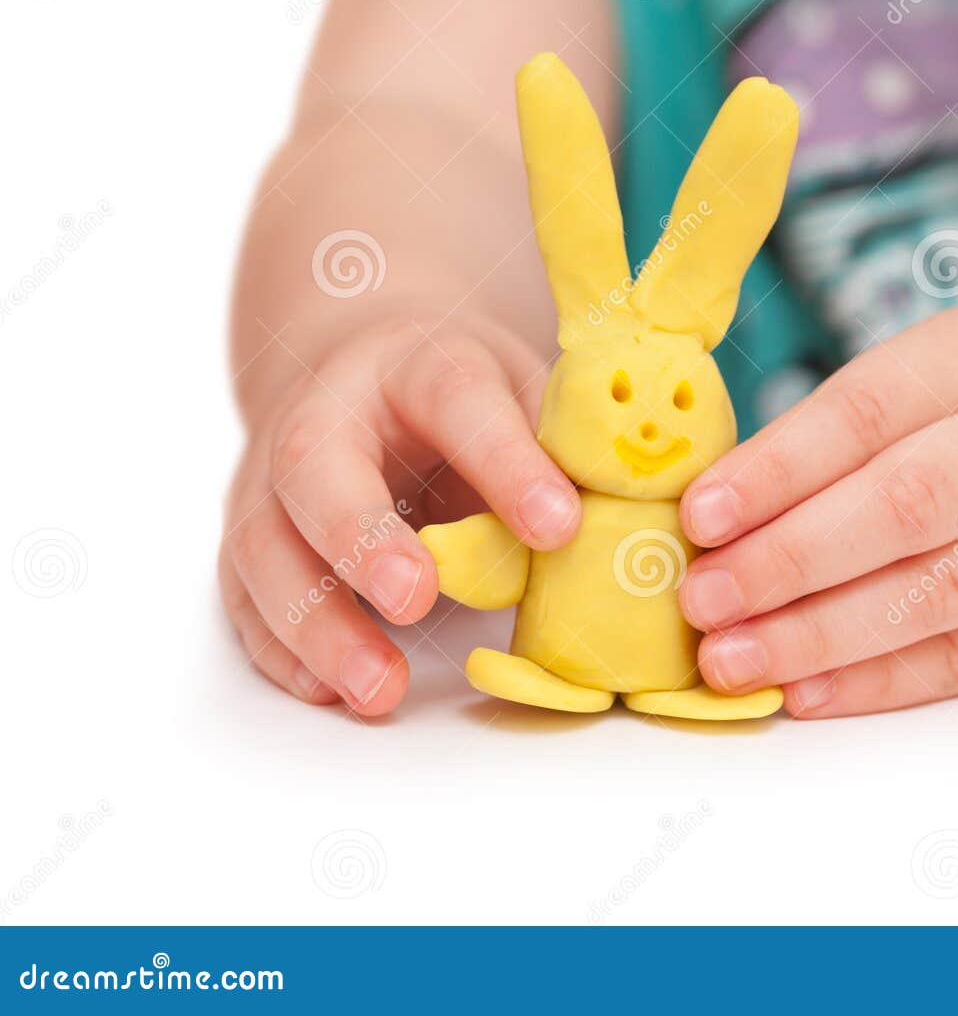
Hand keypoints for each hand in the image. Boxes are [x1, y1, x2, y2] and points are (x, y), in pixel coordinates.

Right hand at [219, 315, 577, 714]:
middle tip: (416, 598)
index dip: (506, 461)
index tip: (558, 526)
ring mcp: (270, 476)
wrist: (360, 368)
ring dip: (318, 625)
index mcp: (414, 361)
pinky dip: (282, 650)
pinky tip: (330, 691)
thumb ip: (560, 452)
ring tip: (380, 689)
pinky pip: (244, 596)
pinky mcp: (251, 537)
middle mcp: (325, 412)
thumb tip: (618, 536)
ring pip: (264, 547)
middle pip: (318, 469)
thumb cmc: (464, 395)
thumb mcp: (521, 392)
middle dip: (363, 538)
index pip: (456, 397)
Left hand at [676, 306, 957, 717]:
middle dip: (789, 561)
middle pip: (906, 508)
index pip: (870, 412)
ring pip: (936, 597)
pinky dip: (881, 683)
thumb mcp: (949, 362)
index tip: (701, 514)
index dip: (779, 468)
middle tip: (702, 597)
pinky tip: (806, 691)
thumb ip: (851, 420)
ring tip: (730, 657)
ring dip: (821, 637)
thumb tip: (723, 506)